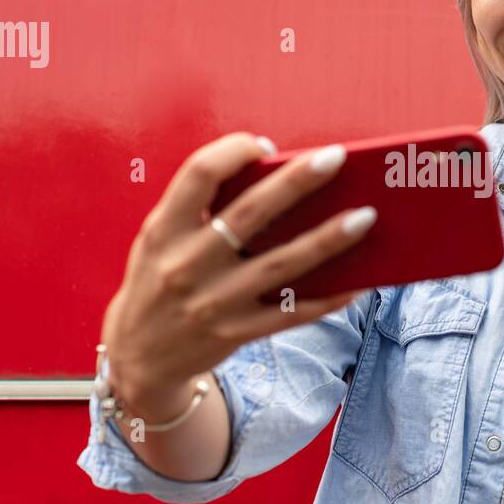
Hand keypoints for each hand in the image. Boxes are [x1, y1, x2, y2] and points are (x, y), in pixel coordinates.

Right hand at [99, 132, 374, 407]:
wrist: (138, 358)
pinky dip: (327, 298)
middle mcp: (186, 265)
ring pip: (281, 265)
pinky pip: (290, 313)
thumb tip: (270, 173)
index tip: (265, 146)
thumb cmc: (158, 282)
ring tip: (365, 217)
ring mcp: (213, 303)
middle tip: (335, 158)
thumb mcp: (159, 240)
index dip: (234, 151)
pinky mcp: (235, 334)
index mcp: (164, 230)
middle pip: (249, 214)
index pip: (199, 174)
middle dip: (296, 182)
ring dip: (327, 239)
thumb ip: (198, 209)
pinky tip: (358, 283)